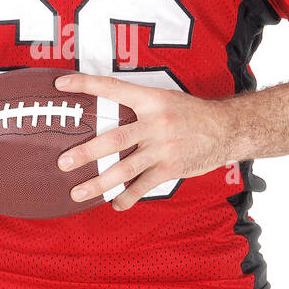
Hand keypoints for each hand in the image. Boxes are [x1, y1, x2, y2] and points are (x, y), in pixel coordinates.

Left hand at [53, 73, 240, 209]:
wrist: (227, 129)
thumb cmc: (191, 114)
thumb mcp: (166, 99)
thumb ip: (139, 105)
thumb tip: (106, 111)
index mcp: (151, 99)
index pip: (113, 88)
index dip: (86, 84)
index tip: (61, 83)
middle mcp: (156, 123)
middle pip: (114, 139)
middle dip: (86, 152)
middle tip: (63, 163)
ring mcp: (163, 148)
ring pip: (124, 169)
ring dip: (98, 183)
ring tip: (77, 193)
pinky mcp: (171, 168)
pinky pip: (143, 186)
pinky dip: (127, 197)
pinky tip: (114, 204)